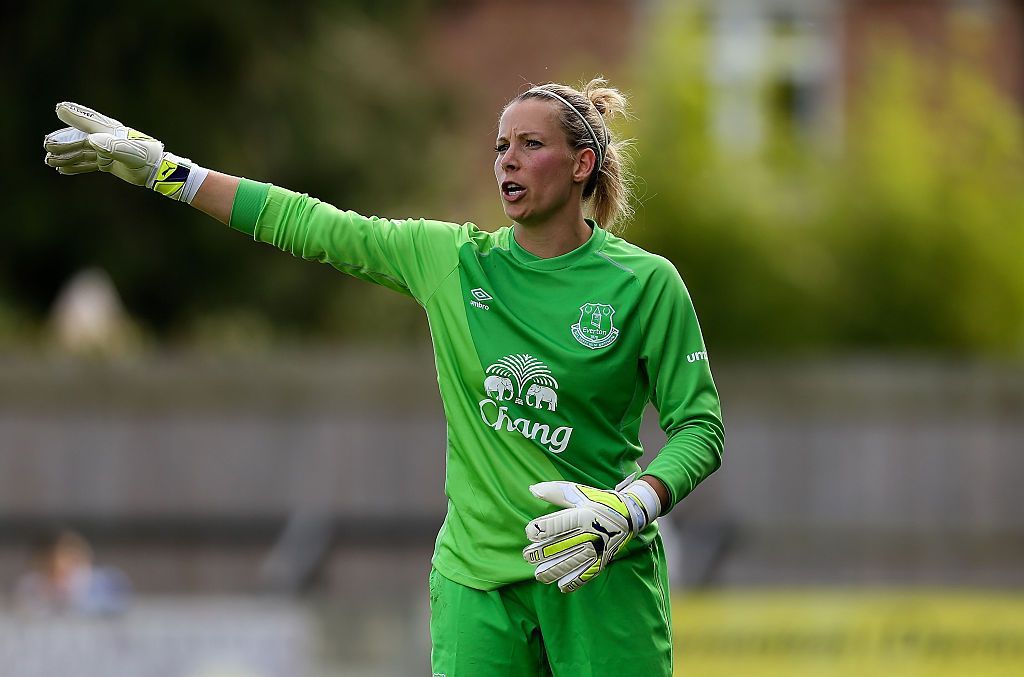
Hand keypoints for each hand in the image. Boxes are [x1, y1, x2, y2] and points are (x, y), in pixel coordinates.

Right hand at [43, 102, 205, 201]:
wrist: (158, 172)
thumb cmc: (147, 158)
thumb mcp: (131, 152)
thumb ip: (113, 146)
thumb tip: (91, 141)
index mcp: (111, 132)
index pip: (89, 122)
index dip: (75, 116)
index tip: (60, 108)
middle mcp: (106, 139)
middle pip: (80, 139)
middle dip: (63, 142)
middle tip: (47, 144)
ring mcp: (106, 152)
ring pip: (81, 153)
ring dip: (65, 156)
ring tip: (49, 160)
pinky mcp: (108, 163)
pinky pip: (88, 164)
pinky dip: (75, 166)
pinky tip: (63, 170)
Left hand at [523, 474, 660, 592]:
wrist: (630, 513)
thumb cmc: (599, 501)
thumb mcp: (578, 493)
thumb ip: (555, 492)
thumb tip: (532, 489)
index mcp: (582, 515)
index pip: (557, 524)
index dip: (541, 529)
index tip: (530, 533)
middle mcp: (590, 533)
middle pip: (562, 546)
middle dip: (542, 553)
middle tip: (527, 556)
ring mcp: (598, 548)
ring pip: (572, 563)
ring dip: (554, 571)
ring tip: (539, 575)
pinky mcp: (604, 559)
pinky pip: (589, 573)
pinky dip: (575, 582)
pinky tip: (562, 587)